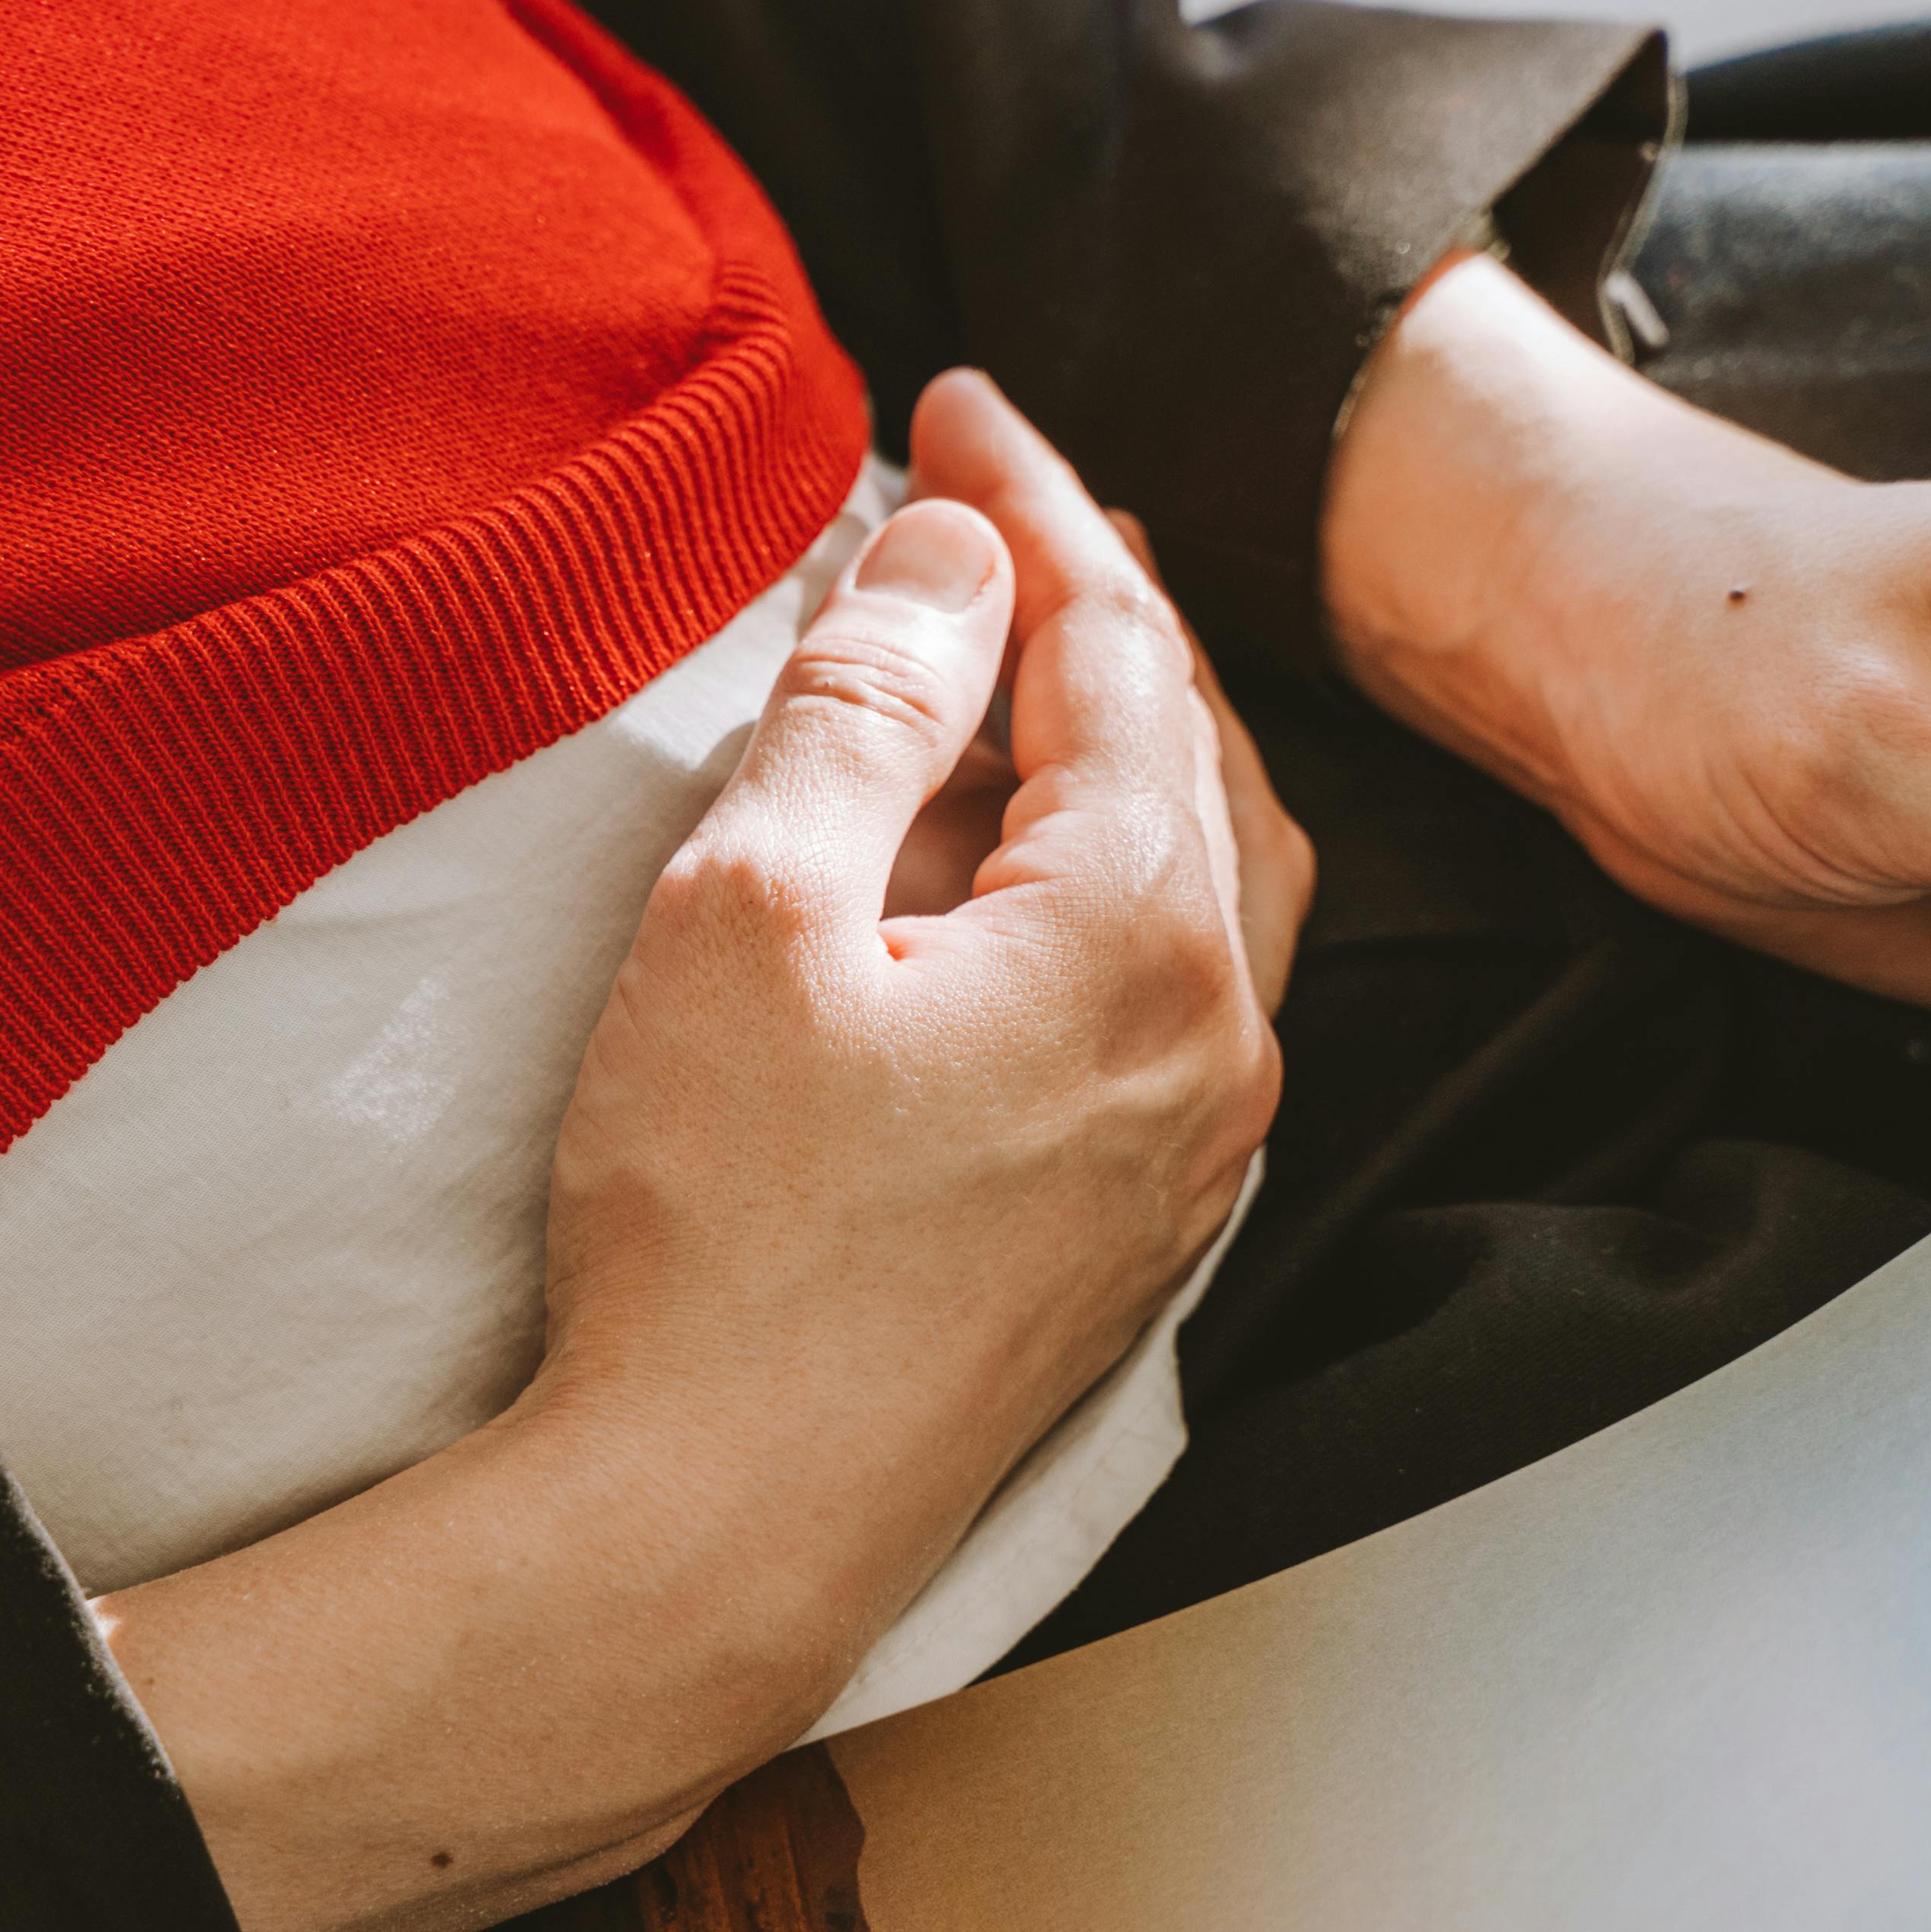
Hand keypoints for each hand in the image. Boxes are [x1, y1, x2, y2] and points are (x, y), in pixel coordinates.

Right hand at [100, 372, 1295, 1931]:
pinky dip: (1111, 868)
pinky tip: (1025, 861)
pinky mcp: (1132, 1228)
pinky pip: (1171, 983)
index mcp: (1145, 938)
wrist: (713, 1531)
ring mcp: (1190, 1150)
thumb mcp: (746, 912)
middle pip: (1192, 746)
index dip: (1028, 502)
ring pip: (1204, 869)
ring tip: (1017, 651)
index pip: (1116, 648)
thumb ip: (864, 706)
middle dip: (1093, 601)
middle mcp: (1217, 1041)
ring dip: (1119, 737)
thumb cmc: (715, 1232)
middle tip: (990, 497)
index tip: (948, 400)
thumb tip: (949, 551)